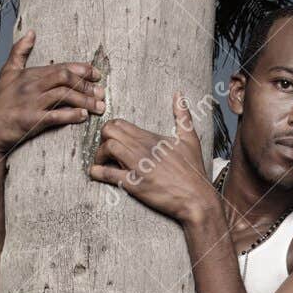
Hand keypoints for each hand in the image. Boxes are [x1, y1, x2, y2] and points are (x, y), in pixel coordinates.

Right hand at [0, 30, 105, 155]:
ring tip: (99, 106)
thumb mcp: (7, 72)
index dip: (82, 69)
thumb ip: (19, 52)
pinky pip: (55, 115)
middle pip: (65, 78)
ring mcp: (32, 102)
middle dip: (86, 84)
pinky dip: (71, 115)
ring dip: (84, 100)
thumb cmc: (1, 101)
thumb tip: (30, 33)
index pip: (61, 67)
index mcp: (30, 74)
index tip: (96, 74)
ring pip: (63, 96)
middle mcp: (32, 85)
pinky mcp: (32, 120)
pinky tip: (83, 116)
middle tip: (101, 92)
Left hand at [88, 93, 213, 223]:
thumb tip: (179, 95)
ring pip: (107, 148)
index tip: (112, 140)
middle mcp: (142, 148)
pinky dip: (97, 172)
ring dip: (99, 155)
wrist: (196, 197)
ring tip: (102, 163)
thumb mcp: (190, 138)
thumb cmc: (193, 170)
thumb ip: (183, 115)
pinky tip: (96, 173)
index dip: (111, 130)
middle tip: (105, 151)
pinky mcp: (134, 184)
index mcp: (151, 137)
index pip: (120, 123)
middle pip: (109, 131)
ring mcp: (137, 166)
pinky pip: (109, 174)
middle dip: (102, 139)